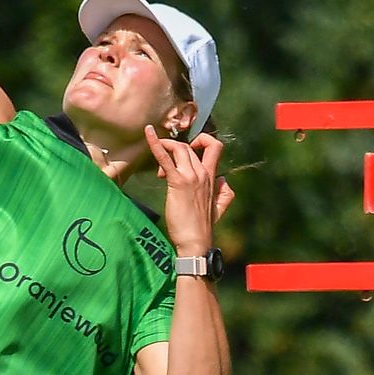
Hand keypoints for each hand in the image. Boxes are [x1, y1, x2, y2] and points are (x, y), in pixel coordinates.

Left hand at [144, 126, 234, 254]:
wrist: (195, 241)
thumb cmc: (202, 226)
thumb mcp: (220, 207)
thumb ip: (225, 192)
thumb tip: (224, 180)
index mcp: (212, 177)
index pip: (214, 146)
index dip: (202, 140)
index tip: (190, 149)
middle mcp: (202, 173)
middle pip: (190, 146)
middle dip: (176, 149)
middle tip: (165, 166)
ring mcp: (191, 176)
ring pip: (180, 148)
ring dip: (166, 149)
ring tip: (159, 170)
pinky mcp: (177, 182)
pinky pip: (165, 158)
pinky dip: (156, 143)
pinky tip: (148, 133)